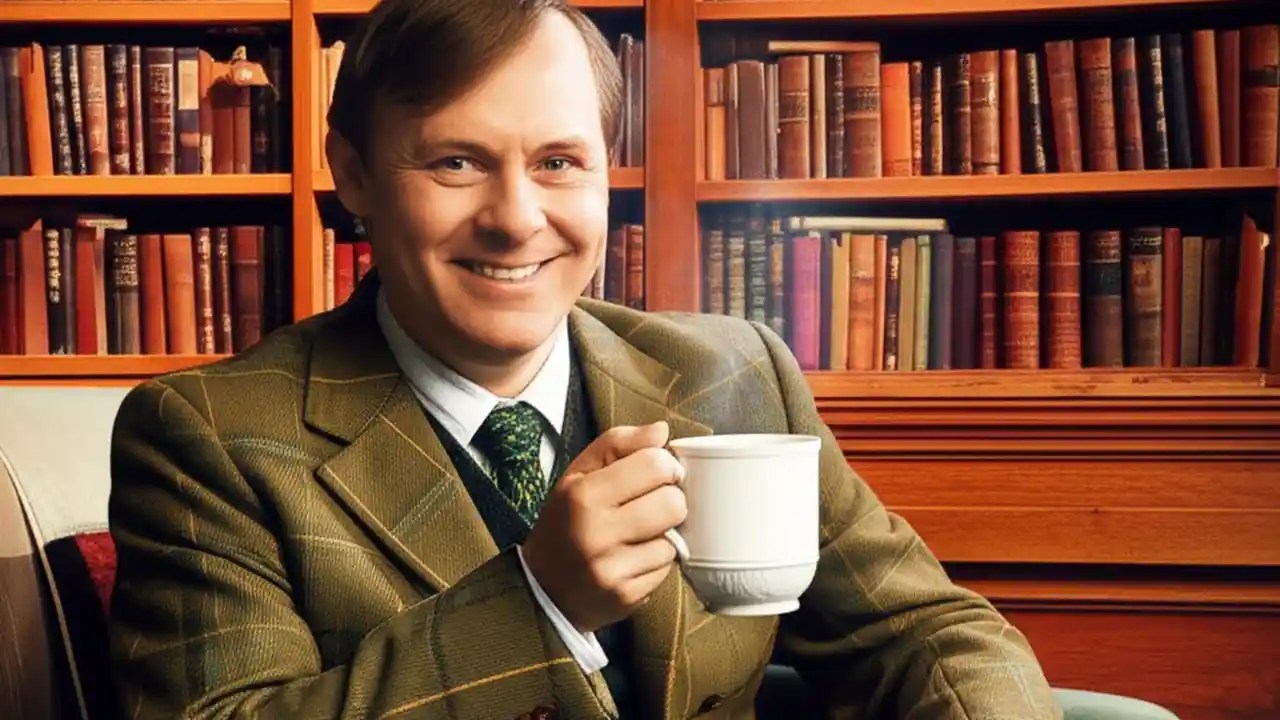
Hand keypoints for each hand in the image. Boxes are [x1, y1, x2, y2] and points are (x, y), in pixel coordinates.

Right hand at [521, 421, 686, 633]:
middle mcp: (596, 533)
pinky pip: (665, 569)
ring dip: (663, 535)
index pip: (654, 465)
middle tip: (651, 503)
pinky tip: (632, 559)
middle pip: (673, 503)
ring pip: (673, 540)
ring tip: (636, 535)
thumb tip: (661, 430)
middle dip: (670, 500)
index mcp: (583, 494)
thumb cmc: (566, 522)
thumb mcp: (578, 474)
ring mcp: (612, 569)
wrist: (542, 589)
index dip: (665, 465)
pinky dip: (655, 562)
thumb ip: (617, 444)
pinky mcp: (626, 596)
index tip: (658, 472)